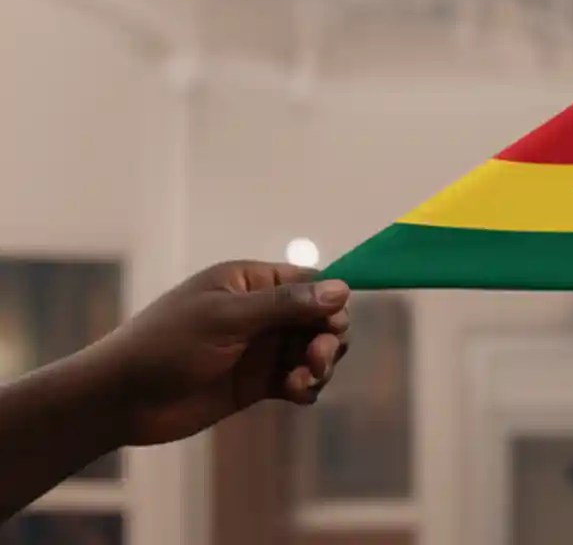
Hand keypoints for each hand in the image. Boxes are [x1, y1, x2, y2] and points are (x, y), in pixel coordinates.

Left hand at [96, 261, 350, 445]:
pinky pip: (297, 380)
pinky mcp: (256, 383)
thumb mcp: (227, 318)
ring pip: (312, 351)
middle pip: (319, 318)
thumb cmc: (167, 345)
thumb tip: (342, 289)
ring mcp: (259, 348)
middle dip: (327, 338)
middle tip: (316, 359)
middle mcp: (260, 312)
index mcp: (250, 282)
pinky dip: (305, 386)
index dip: (330, 302)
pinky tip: (296, 393)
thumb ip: (285, 304)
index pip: (309, 281)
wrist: (122, 400)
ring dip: (318, 365)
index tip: (333, 325)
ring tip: (301, 381)